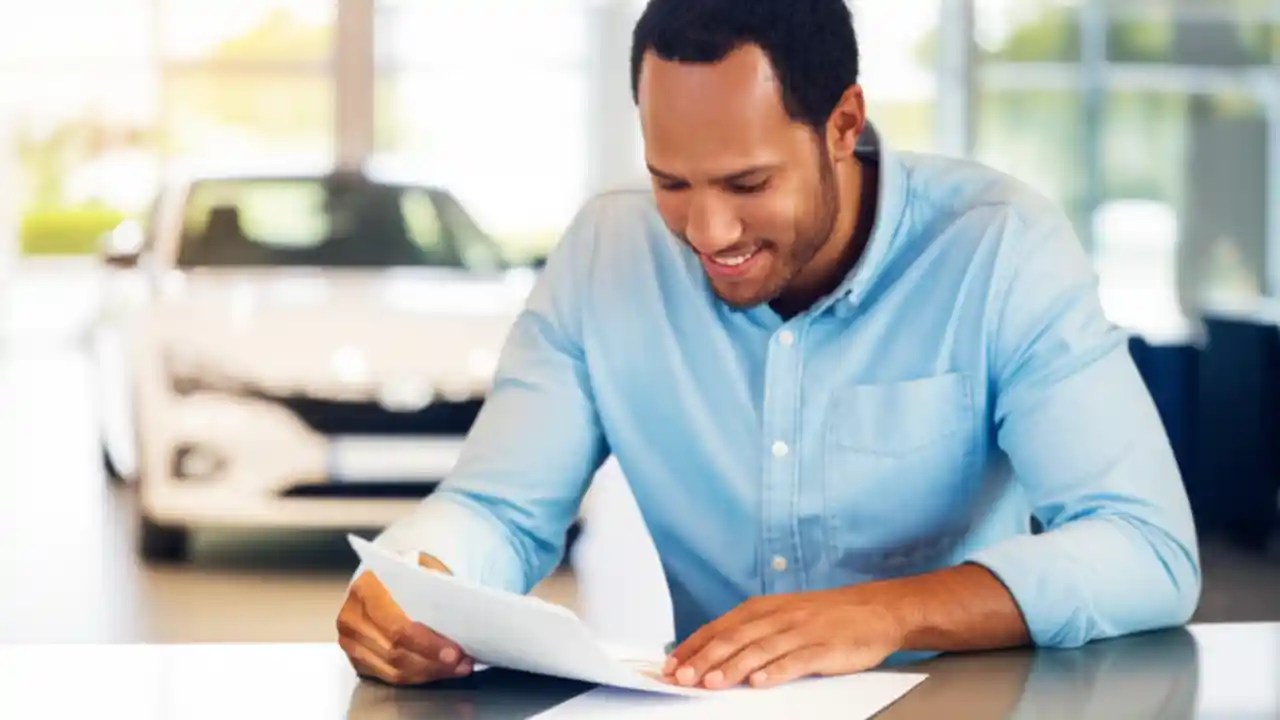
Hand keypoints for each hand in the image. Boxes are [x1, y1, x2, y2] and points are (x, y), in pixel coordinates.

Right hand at [337, 558, 473, 684]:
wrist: (381, 575)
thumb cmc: (406, 570)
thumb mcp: (421, 565)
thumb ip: (434, 588)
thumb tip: (459, 615)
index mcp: (366, 589)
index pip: (397, 626)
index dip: (427, 644)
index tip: (454, 653)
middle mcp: (352, 617)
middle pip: (395, 652)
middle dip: (434, 662)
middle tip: (462, 663)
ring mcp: (350, 641)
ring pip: (394, 669)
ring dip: (429, 672)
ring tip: (456, 668)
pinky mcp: (356, 658)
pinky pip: (389, 676)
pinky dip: (417, 676)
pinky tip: (438, 670)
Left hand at [662, 589, 904, 689]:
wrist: (877, 609)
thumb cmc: (825, 616)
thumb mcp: (783, 615)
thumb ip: (751, 632)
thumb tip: (712, 653)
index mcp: (763, 608)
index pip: (719, 627)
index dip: (693, 646)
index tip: (670, 665)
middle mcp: (778, 616)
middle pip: (734, 637)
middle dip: (705, 658)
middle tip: (682, 677)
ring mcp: (801, 630)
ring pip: (760, 648)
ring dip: (734, 667)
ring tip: (712, 683)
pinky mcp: (824, 646)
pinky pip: (797, 660)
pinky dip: (777, 671)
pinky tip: (761, 682)